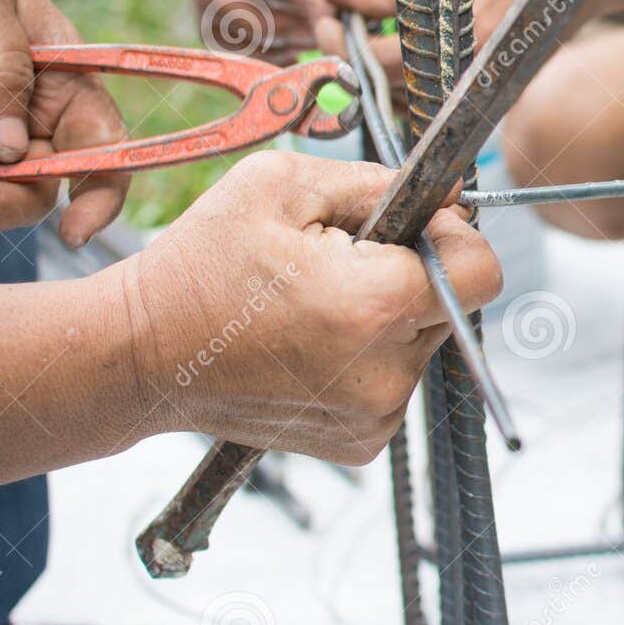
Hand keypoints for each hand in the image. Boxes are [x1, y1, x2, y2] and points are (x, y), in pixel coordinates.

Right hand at [121, 151, 499, 463]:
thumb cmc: (201, 265)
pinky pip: (395, 381)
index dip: (451, 237)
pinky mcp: (360, 443)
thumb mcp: (280, 186)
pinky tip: (311, 344)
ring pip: (424, 343)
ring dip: (388, 317)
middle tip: (342, 262)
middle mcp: (385, 372)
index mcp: (373, 306)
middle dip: (413, 274)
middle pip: (453, 305)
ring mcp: (375, 416)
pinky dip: (368, 357)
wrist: (142, 357)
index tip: (407, 226)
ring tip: (314, 305)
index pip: (481, 269)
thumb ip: (376, 182)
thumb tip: (450, 193)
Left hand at [307, 0, 623, 81]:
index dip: (338, 36)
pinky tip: (387, 31)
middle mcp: (474, 73)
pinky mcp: (489, 83)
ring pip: (405, 93)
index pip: (380, 62)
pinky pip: (431, 88)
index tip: (319, 0)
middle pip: (386, 85)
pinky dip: (401, 65)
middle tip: (323, 10)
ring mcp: (483, 83)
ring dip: (368, 60)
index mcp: (466, 40)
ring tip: (347, 17)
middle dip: (345, 49)